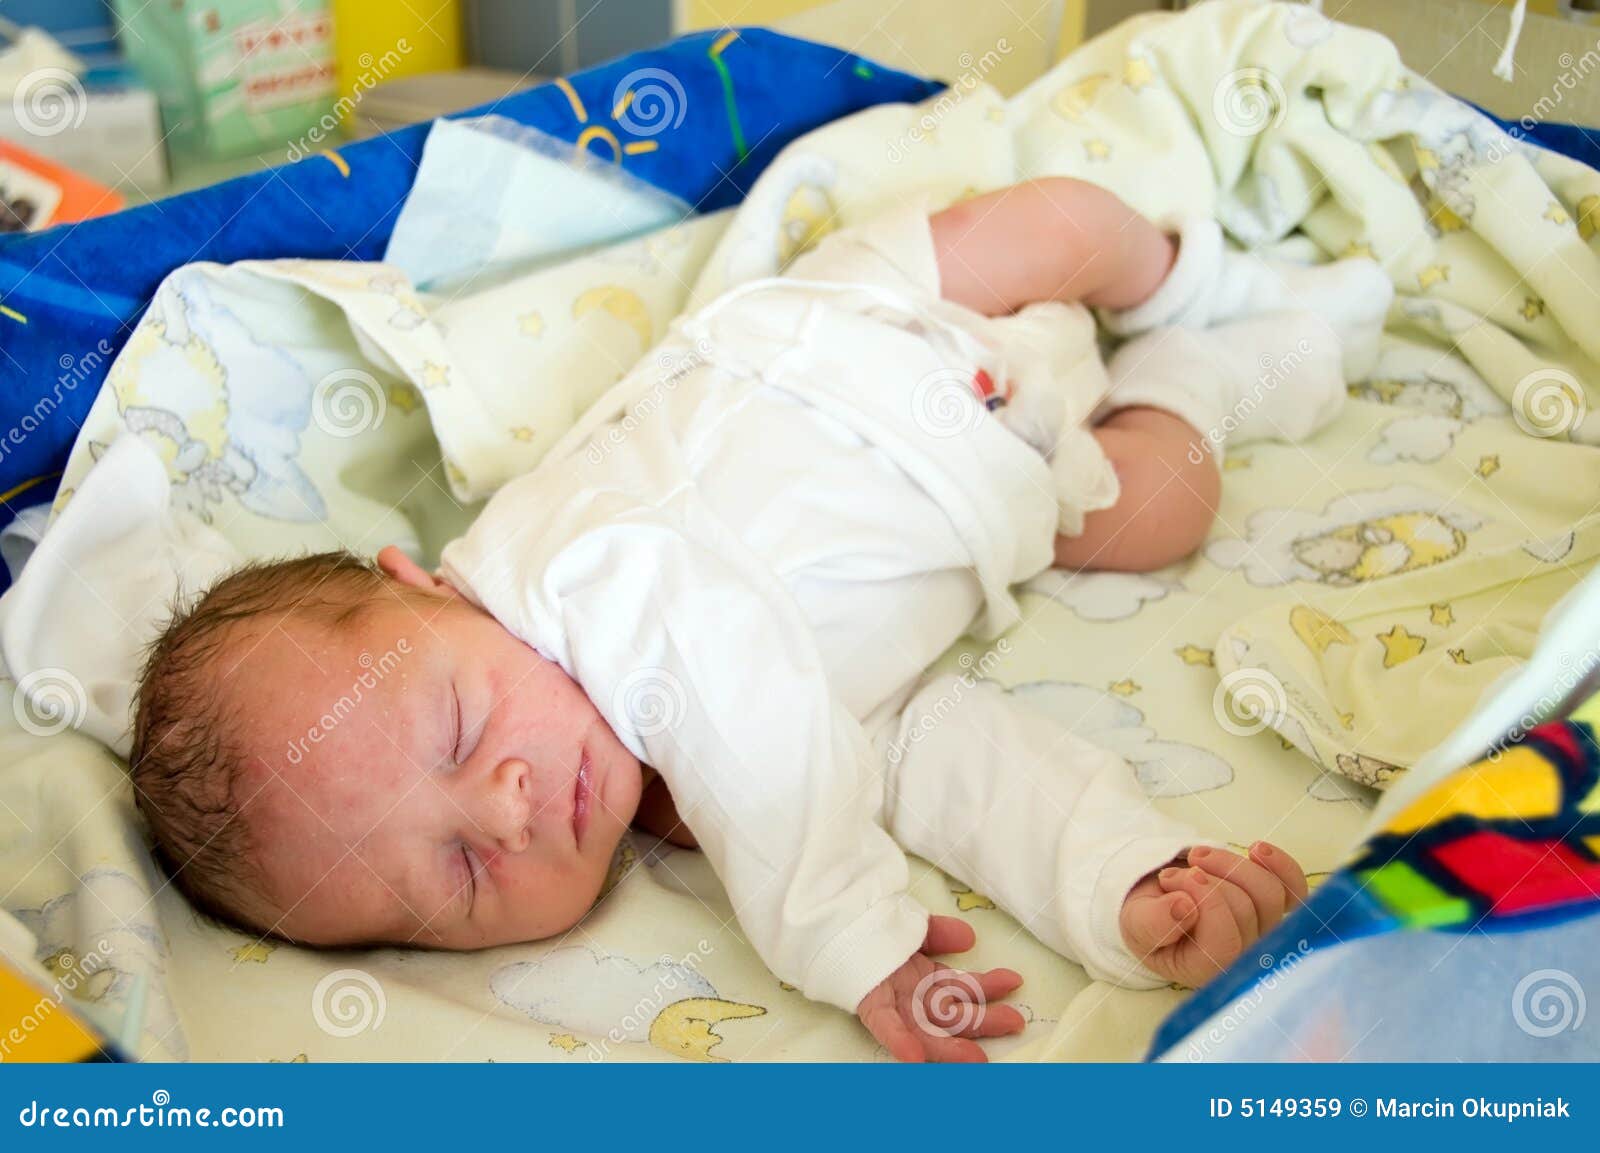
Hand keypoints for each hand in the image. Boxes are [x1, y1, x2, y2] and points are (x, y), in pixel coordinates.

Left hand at [856, 915, 1024, 1061]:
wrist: (832, 924)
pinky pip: (885, 1025)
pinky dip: (899, 1040)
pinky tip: (913, 1057)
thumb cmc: (873, 930)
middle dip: (984, 1020)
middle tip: (1015, 1021)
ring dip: (950, 1045)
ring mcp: (894, 1002)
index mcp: (926, 978)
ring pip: (927, 1028)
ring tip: (976, 1059)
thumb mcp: (911, 926)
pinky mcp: (868, 1003)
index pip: (962, 986)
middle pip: (953, 1013)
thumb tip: (970, 937)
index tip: (1014, 980)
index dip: (988, 984)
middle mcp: (914, 995)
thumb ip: (939, 932)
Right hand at [1119, 842, 1308, 988]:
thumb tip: (1184, 907)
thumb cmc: (1147, 920)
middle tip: (1170, 875)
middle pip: (1245, 909)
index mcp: (1208, 972)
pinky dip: (1281, 865)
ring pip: (1270, 893)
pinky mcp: (1277, 908)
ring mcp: (1264, 933)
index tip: (1168, 879)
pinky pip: (1296, 889)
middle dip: (1202, 878)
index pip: (1225, 942)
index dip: (1202, 901)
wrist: (1158, 904)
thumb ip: (1154, 923)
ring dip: (1229, 863)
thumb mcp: (1135, 924)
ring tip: (1196, 857)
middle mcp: (1244, 958)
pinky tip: (1256, 850)